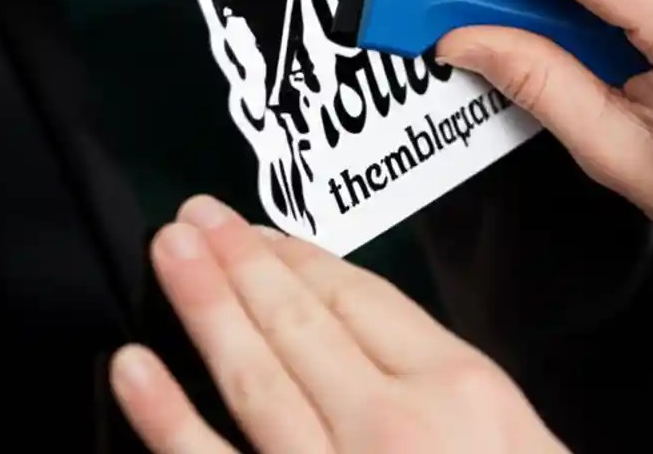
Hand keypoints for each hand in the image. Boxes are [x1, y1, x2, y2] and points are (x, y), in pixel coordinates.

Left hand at [109, 196, 567, 453]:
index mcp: (459, 386)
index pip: (360, 296)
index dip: (297, 256)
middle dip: (239, 262)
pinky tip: (134, 368)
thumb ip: (445, 386)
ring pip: (253, 376)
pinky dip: (165, 415)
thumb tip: (361, 336)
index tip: (256, 230)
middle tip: (193, 220)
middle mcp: (393, 422)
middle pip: (299, 322)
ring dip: (203, 306)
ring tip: (166, 255)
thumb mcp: (518, 437)